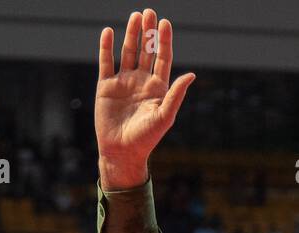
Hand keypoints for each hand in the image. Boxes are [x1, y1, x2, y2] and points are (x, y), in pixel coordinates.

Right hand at [96, 8, 195, 188]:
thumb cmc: (146, 138)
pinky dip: (107, 47)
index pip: (162, 58)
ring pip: (128, 52)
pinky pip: (106, 62)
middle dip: (148, 32)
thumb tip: (192, 75)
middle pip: (146, 50)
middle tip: (150, 12)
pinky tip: (109, 32)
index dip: (164, 41)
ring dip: (131, 34)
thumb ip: (176, 95)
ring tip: (135, 16)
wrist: (122, 152)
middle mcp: (141, 82)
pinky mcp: (106, 87)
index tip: (165, 23)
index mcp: (158, 88)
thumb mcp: (164, 117)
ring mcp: (123, 82)